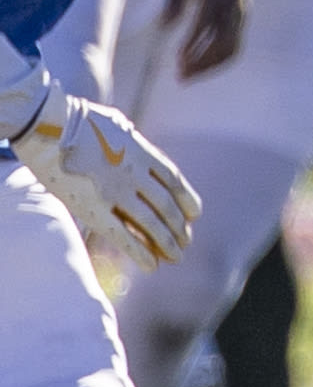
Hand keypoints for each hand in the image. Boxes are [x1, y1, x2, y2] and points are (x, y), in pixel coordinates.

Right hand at [12, 93, 198, 269]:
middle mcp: (135, 173)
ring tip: (176, 256)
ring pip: (151, 224)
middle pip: (167, 206)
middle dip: (178, 227)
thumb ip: (131, 140)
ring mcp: (115, 192)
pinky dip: (140, 252)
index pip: (174, 182)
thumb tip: (137, 141)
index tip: (194, 215)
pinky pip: (122, 236)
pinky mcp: (92, 208)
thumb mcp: (115, 125)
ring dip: (167, 243)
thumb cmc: (75, 120)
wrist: (44, 123)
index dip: (187, 200)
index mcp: (142, 152)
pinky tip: (151, 265)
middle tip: (185, 241)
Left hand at [162, 0, 252, 77]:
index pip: (207, 24)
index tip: (178, 59)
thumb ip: (175, 1)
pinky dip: (216, 59)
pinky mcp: (242, 21)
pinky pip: (233, 46)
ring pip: (231, 49)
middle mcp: (235, 5)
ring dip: (209, 66)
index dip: (193, 43)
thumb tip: (165, 27)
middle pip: (224, 43)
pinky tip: (198, 66)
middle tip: (180, 76)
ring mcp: (242, 14)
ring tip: (186, 76)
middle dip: (202, 63)